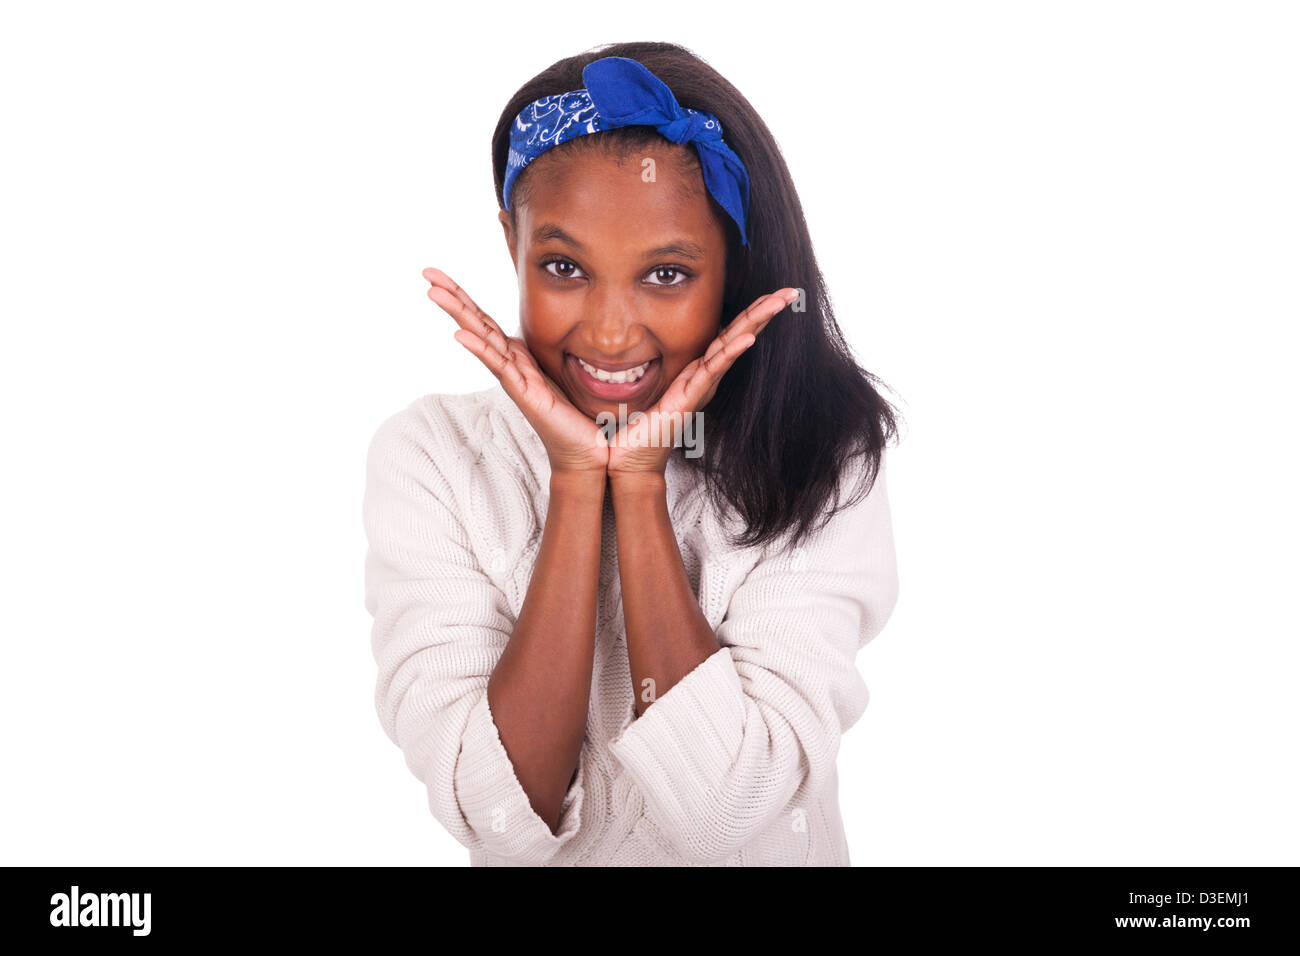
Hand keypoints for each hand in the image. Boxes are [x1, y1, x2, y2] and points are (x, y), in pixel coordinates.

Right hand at [423, 267, 608, 475]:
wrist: (589, 452)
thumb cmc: (581, 416)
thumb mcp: (571, 371)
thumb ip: (567, 348)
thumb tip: (579, 321)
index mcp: (522, 357)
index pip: (488, 321)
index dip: (465, 296)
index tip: (441, 275)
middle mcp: (513, 366)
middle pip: (477, 324)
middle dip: (452, 297)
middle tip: (426, 272)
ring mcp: (516, 380)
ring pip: (483, 340)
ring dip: (459, 315)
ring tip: (435, 292)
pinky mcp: (524, 394)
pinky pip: (500, 367)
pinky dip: (480, 350)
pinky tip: (460, 334)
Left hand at [605, 287, 797, 477]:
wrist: (628, 460)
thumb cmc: (635, 426)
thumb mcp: (648, 384)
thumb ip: (658, 365)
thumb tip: (654, 343)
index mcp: (696, 372)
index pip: (727, 335)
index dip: (749, 313)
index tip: (771, 293)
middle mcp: (704, 379)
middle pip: (738, 336)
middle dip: (763, 312)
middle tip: (789, 291)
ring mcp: (699, 389)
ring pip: (730, 348)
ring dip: (755, 324)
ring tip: (778, 303)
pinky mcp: (688, 401)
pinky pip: (710, 373)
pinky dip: (729, 355)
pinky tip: (746, 339)